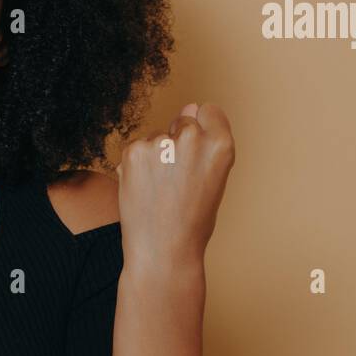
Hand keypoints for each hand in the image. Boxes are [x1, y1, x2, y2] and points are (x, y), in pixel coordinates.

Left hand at [117, 102, 235, 271]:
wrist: (164, 250)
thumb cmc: (192, 220)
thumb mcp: (212, 178)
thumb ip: (204, 142)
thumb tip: (190, 105)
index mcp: (221, 144)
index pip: (209, 111)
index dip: (202, 130)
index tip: (197, 151)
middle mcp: (192, 138)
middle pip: (182, 120)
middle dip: (177, 141)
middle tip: (177, 179)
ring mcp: (161, 143)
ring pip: (156, 135)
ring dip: (155, 154)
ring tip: (160, 189)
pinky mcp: (133, 151)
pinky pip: (136, 147)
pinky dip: (136, 164)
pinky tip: (144, 188)